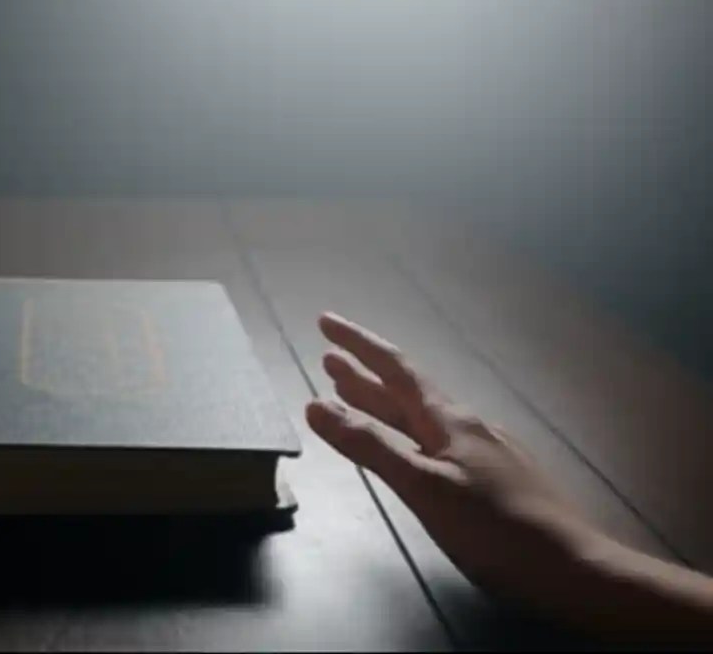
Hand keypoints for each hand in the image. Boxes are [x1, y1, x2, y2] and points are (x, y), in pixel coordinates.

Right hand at [306, 312, 599, 606]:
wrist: (573, 569)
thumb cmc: (495, 529)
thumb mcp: (423, 487)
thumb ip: (370, 446)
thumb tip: (317, 405)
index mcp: (449, 421)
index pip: (395, 369)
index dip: (359, 345)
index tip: (326, 321)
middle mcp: (466, 427)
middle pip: (406, 392)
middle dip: (364, 374)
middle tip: (328, 357)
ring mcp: (483, 453)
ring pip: (421, 418)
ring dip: (383, 403)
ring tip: (351, 393)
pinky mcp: (493, 480)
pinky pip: (436, 441)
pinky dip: (406, 433)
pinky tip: (410, 444)